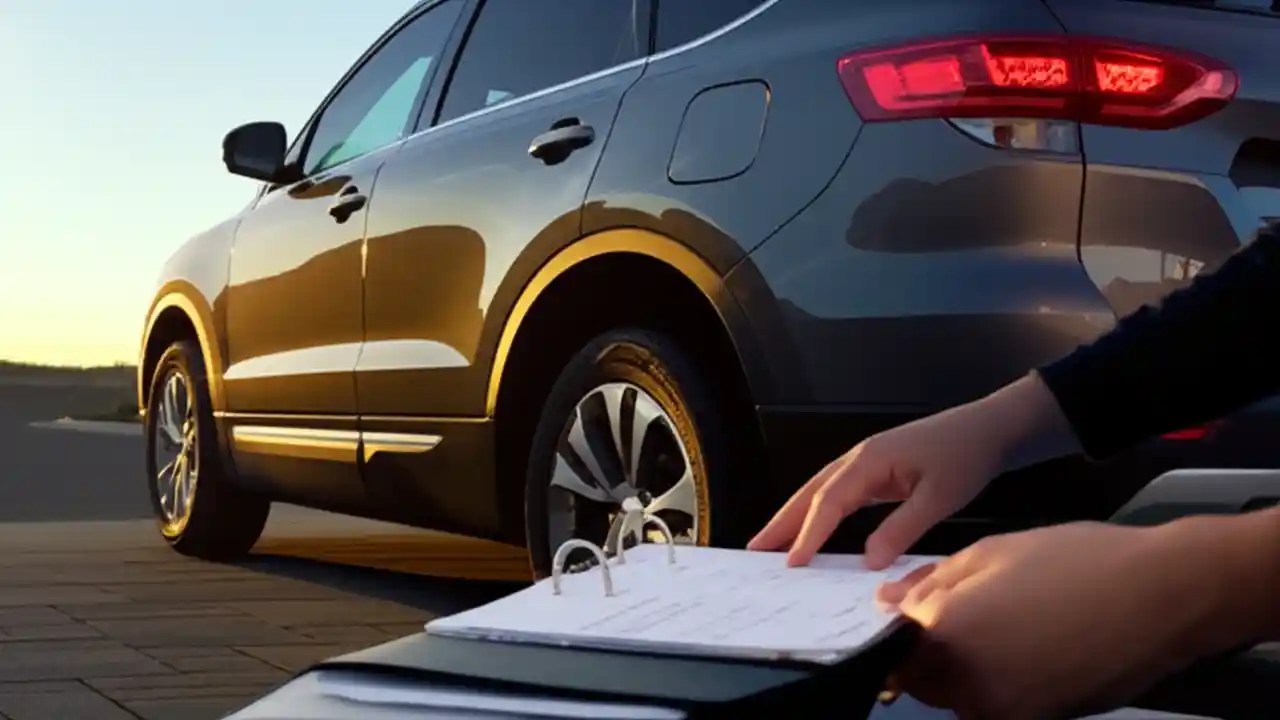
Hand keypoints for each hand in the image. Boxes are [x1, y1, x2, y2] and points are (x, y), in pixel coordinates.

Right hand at [747, 402, 1005, 567]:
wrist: (989, 428)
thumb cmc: (966, 455)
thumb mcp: (940, 496)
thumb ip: (903, 528)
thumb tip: (869, 562)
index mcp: (870, 460)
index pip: (829, 501)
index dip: (808, 533)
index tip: (791, 563)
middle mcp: (860, 458)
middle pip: (811, 492)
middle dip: (782, 521)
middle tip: (755, 549)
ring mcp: (866, 463)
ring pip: (820, 491)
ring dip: (794, 516)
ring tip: (772, 544)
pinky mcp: (876, 471)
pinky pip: (838, 494)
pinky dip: (818, 512)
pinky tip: (812, 528)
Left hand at [878, 520, 1248, 719]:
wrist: (1162, 595)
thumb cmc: (1078, 562)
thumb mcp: (989, 553)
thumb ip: (929, 583)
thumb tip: (888, 600)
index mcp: (949, 636)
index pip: (893, 649)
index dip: (901, 629)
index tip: (915, 614)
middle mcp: (971, 685)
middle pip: (921, 680)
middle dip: (929, 651)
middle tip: (971, 614)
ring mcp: (1006, 711)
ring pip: (958, 697)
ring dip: (964, 669)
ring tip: (1010, 626)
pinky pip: (996, 706)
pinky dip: (999, 683)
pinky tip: (1031, 647)